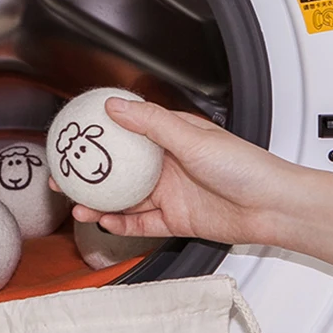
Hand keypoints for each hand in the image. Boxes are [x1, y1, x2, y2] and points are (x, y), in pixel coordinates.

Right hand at [51, 98, 299, 246]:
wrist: (269, 207)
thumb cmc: (244, 166)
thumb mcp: (193, 138)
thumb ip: (152, 123)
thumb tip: (117, 106)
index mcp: (172, 138)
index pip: (127, 134)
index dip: (98, 138)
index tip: (73, 141)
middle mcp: (167, 165)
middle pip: (119, 172)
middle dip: (89, 179)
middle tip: (63, 181)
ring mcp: (169, 194)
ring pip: (125, 201)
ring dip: (100, 206)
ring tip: (80, 209)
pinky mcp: (174, 220)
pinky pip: (140, 224)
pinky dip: (122, 225)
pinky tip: (107, 223)